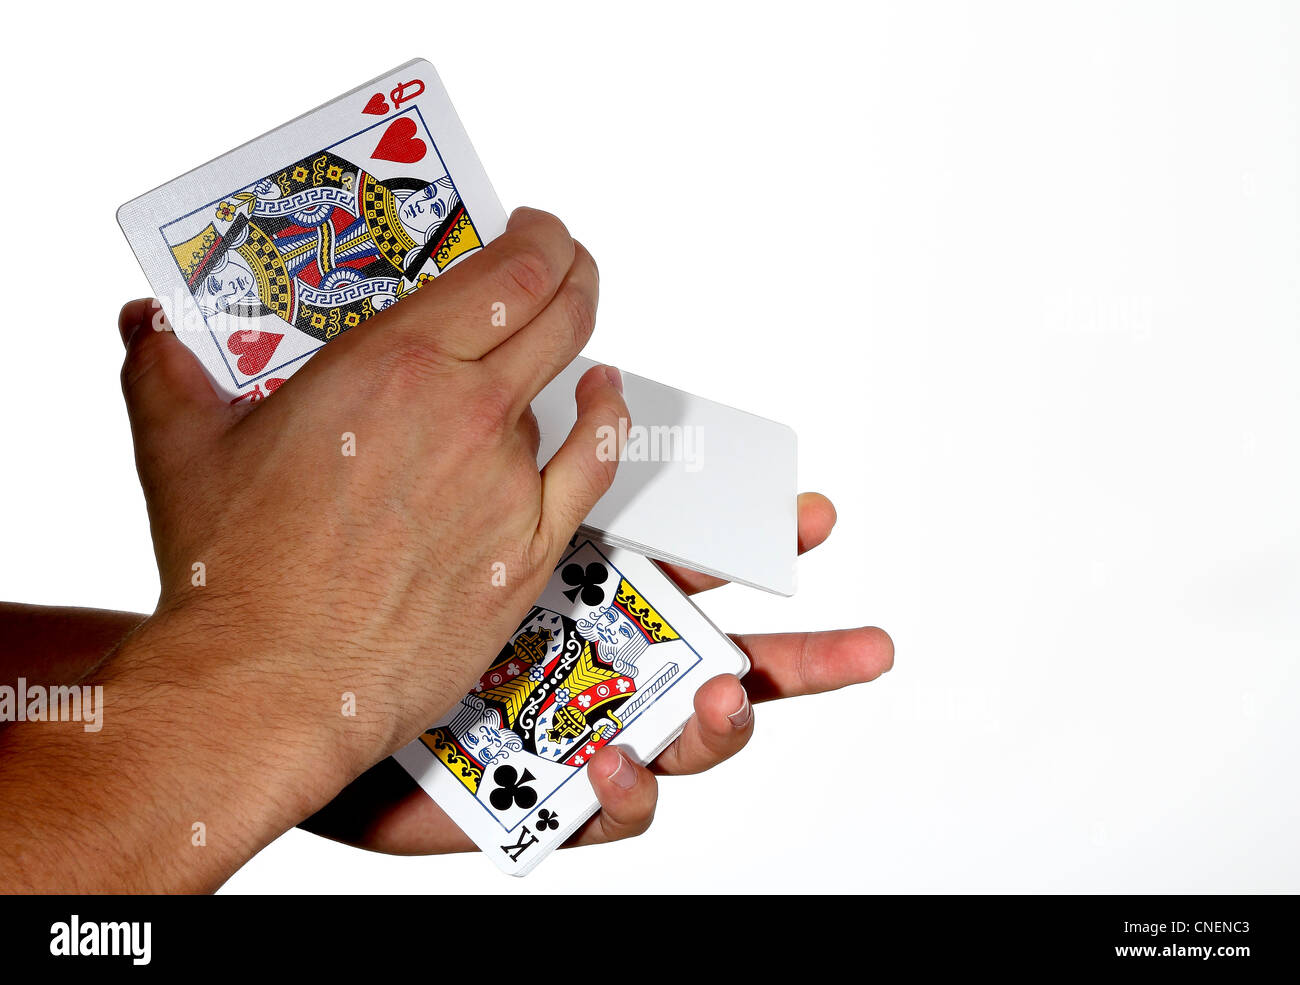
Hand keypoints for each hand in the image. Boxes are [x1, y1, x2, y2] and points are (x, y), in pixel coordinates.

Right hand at [115, 208, 625, 815]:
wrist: (272, 684)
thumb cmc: (235, 577)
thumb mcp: (182, 447)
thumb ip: (169, 369)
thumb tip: (149, 330)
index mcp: (395, 366)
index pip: (508, 271)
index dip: (539, 238)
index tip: (535, 229)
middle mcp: (466, 415)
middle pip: (559, 312)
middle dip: (571, 272)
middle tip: (562, 261)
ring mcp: (506, 484)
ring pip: (571, 391)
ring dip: (574, 352)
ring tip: (567, 339)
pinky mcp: (527, 551)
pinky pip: (592, 470)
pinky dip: (605, 424)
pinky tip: (603, 402)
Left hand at [299, 492, 893, 853]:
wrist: (275, 700)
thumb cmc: (335, 599)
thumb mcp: (422, 505)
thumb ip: (484, 449)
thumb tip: (524, 376)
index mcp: (569, 583)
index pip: (677, 562)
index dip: (745, 547)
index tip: (806, 517)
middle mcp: (587, 658)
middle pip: (709, 659)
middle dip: (794, 645)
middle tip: (863, 643)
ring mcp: (569, 727)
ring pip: (682, 740)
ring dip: (727, 722)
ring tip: (727, 699)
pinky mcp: (535, 797)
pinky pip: (606, 813)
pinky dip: (629, 795)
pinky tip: (614, 766)